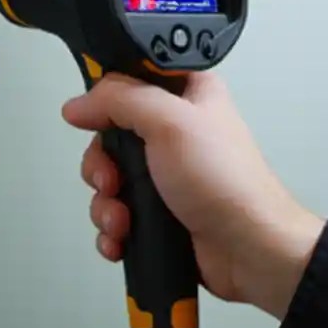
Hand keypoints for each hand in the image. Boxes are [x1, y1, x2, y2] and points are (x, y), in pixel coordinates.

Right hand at [62, 71, 325, 318]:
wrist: (248, 249)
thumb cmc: (225, 180)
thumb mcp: (171, 122)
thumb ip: (121, 100)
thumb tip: (80, 104)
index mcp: (187, 94)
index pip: (132, 78)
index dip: (107, 97)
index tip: (93, 117)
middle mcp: (175, 130)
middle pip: (111, 134)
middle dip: (102, 164)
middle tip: (112, 180)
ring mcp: (166, 173)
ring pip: (110, 178)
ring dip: (106, 204)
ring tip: (122, 220)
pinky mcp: (160, 210)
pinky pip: (118, 213)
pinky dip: (113, 228)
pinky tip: (122, 239)